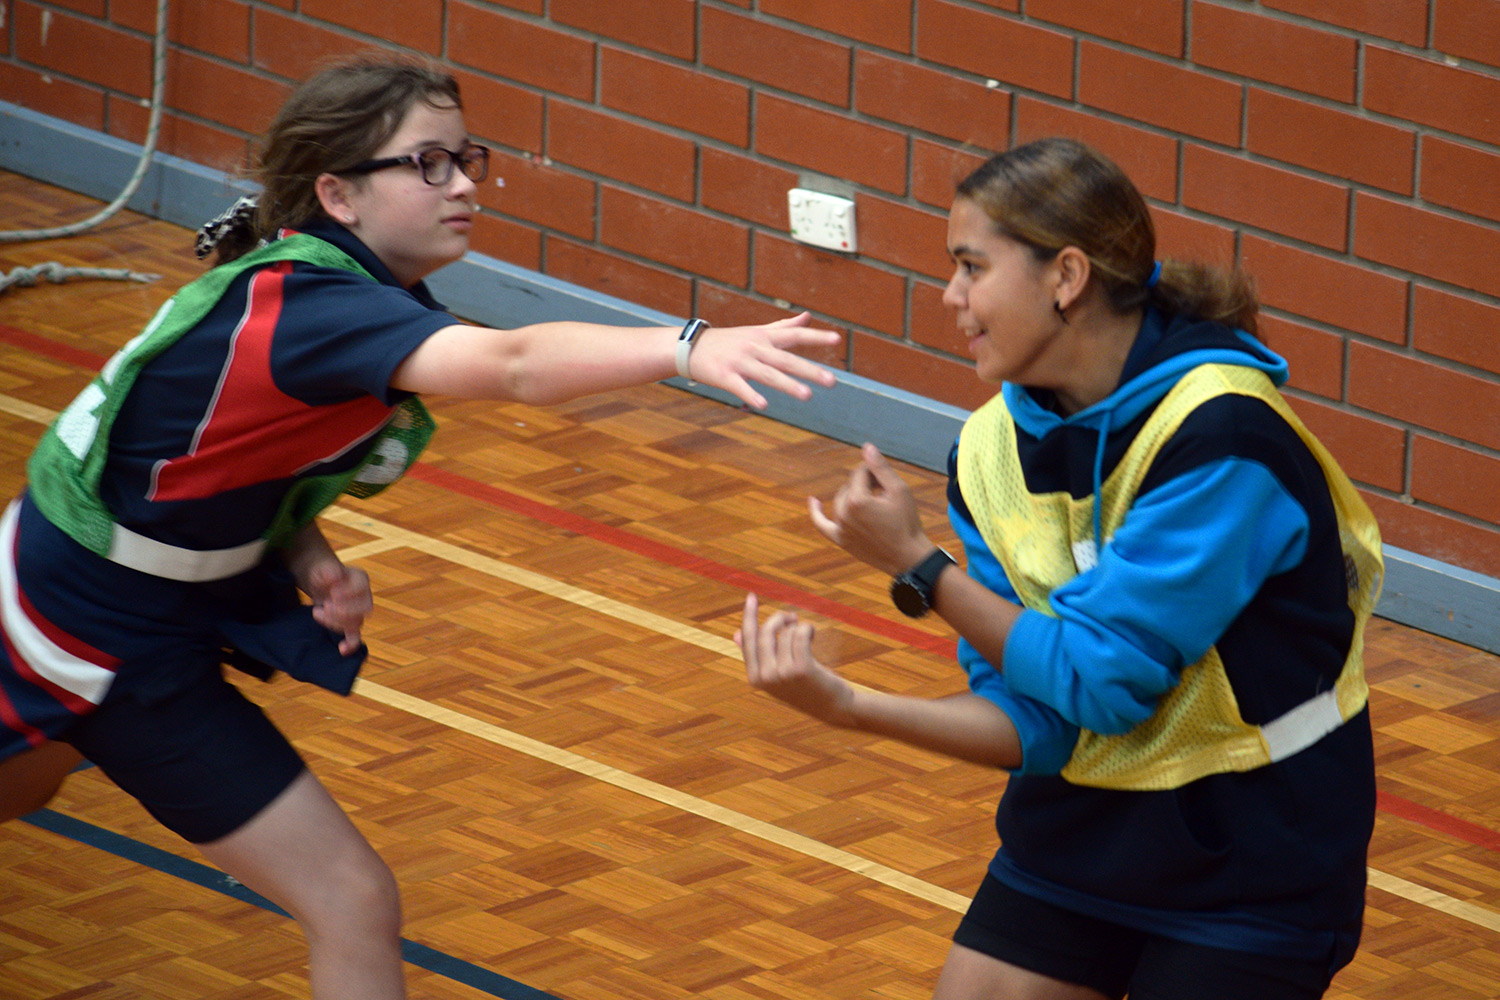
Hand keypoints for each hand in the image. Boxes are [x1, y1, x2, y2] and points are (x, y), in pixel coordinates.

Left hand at [303, 559, 372, 655]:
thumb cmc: (322, 573)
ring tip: (317, 611)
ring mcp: (358, 612)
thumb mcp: (322, 567)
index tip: (333, 592)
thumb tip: (333, 577)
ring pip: (356, 622)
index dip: (349, 592)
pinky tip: (342, 650)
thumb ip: (328, 570)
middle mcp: (364, 596)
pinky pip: (354, 637)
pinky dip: (350, 645)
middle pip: (364, 608)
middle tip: (326, 605)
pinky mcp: (349, 624)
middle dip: (344, 610)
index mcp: (360, 579)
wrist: (319, 581)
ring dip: (336, 621)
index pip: (362, 587)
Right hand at [688, 312, 839, 408]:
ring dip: (788, 385)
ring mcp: (740, 362)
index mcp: (764, 337)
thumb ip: (784, 326)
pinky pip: (740, 386)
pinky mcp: (724, 375)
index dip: (816, 337)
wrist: (691, 347)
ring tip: (807, 396)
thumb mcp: (757, 331)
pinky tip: (763, 405)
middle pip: (786, 360)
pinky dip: (751, 395)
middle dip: (810, 370)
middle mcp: (755, 347)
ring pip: (768, 374)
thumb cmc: (729, 341)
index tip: (838, 340)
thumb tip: (808, 317)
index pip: (795, 335)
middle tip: (832, 381)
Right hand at [735, 593, 854, 726]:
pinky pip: (800, 634)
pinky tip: (812, 634)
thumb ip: (757, 655)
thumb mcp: (776, 673)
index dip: (749, 616)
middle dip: (780, 618)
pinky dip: (807, 629)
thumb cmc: (803, 687)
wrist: (832, 706)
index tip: (751, 597)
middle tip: (792, 617)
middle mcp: (765, 677)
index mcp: (755, 677)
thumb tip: (736, 634)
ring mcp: (783, 674)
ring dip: (798, 628)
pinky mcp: (802, 669)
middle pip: (766, 632)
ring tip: (806, 637)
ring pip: (787, 633)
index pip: (748, 639)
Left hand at [809, 443, 931, 575]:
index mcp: (857, 500)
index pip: (860, 472)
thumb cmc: (907, 522)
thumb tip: (866, 447)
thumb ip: (880, 468)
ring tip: (876, 502)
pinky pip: (822, 524)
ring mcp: (840, 528)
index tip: (889, 482)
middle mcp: (843, 514)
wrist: (908, 557)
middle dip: (866, 483)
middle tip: (886, 493)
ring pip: (841, 499)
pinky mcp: (840, 540)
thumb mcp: (899, 490)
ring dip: (855, 495)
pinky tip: (813, 501)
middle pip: (850, 485)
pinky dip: (816, 513)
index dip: (876, 472)